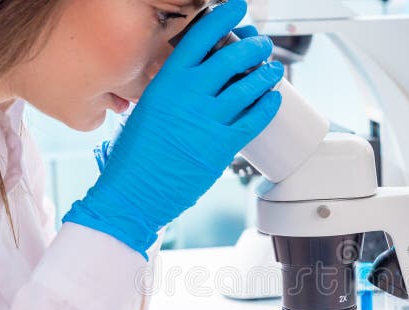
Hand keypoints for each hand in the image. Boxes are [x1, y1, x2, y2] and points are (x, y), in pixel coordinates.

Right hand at [63, 0, 282, 257]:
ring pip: (248, 87)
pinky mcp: (221, 147)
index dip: (223, 18)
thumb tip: (195, 78)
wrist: (134, 192)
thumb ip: (172, 91)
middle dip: (253, 46)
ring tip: (274, 70)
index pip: (199, 38)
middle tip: (262, 45)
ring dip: (267, 74)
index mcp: (166, 82)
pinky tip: (273, 100)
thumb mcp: (147, 109)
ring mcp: (206, 121)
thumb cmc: (136, 156)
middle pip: (231, 58)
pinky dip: (267, 106)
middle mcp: (188, 97)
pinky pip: (253, 120)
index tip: (238, 8)